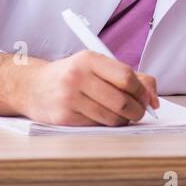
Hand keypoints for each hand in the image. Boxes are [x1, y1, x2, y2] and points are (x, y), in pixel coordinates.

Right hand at [17, 50, 158, 125]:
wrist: (32, 86)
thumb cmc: (72, 76)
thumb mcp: (96, 66)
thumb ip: (129, 77)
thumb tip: (154, 99)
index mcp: (89, 59)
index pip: (126, 77)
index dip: (142, 91)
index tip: (147, 98)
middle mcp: (77, 77)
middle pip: (122, 101)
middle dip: (137, 110)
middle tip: (139, 111)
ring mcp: (69, 98)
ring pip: (112, 117)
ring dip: (124, 120)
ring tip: (122, 115)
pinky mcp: (64, 117)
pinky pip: (97, 125)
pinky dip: (107, 124)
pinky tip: (103, 117)